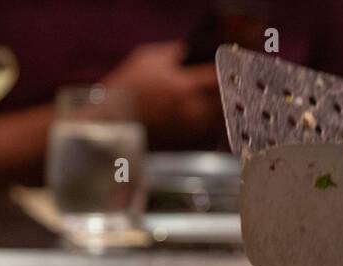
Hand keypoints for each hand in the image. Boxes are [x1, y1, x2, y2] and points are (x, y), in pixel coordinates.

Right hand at [101, 41, 220, 142]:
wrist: (116, 117)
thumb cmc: (129, 85)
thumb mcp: (148, 58)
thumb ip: (172, 52)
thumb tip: (187, 49)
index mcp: (185, 86)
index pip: (216, 77)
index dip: (225, 70)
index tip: (227, 65)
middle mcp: (192, 109)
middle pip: (223, 101)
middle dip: (226, 91)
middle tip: (227, 84)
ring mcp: (189, 127)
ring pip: (217, 119)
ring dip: (220, 109)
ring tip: (219, 100)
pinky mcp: (184, 140)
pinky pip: (206, 132)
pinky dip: (209, 123)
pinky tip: (204, 116)